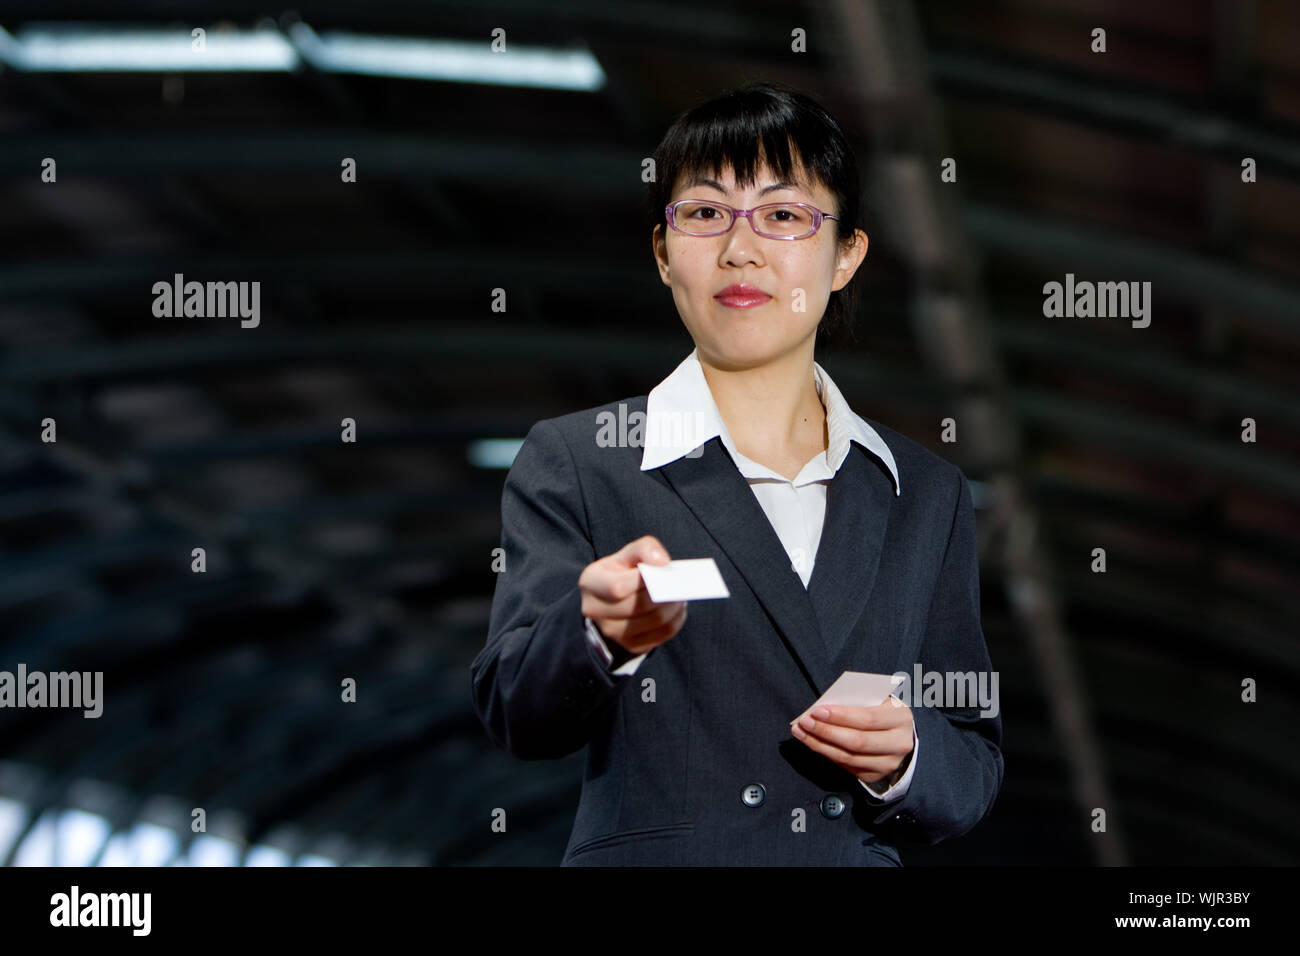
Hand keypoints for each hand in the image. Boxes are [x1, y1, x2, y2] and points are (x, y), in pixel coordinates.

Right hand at [578, 535, 686, 656]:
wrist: (612, 600)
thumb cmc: (622, 572)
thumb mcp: (628, 554)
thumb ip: (644, 548)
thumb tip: (662, 562)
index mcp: (590, 583)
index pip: (617, 587)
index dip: (643, 580)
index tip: (662, 569)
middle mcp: (595, 611)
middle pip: (639, 606)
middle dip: (665, 593)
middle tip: (680, 583)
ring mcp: (612, 632)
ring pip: (655, 621)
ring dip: (674, 606)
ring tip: (679, 594)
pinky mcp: (631, 645)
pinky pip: (663, 634)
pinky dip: (676, 620)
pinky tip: (676, 608)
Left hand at [791, 697, 914, 787]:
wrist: (898, 733)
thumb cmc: (881, 709)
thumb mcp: (875, 699)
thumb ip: (855, 701)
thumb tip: (823, 709)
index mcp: (901, 718)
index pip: (868, 719)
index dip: (840, 716)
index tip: (816, 711)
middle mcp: (899, 744)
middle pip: (857, 742)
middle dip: (826, 732)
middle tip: (804, 722)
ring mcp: (888, 763)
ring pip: (848, 757)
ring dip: (820, 745)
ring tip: (801, 732)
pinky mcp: (875, 775)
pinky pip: (846, 766)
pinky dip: (827, 754)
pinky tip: (813, 743)